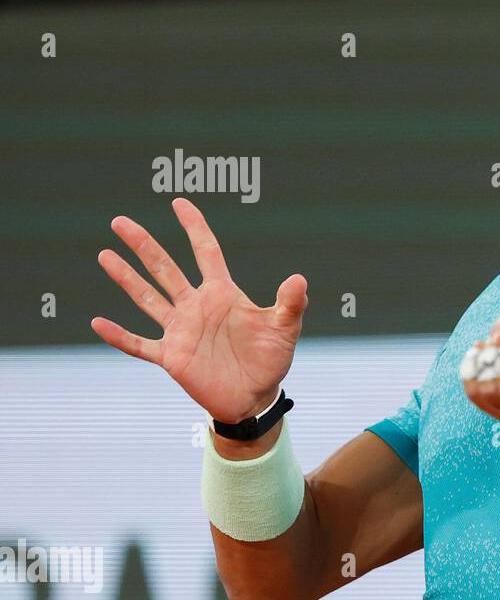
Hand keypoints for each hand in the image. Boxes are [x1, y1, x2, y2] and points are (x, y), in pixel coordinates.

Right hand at [91, 198, 307, 424]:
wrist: (255, 397)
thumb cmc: (270, 359)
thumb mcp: (285, 329)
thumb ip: (291, 304)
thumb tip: (299, 279)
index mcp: (222, 294)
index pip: (206, 252)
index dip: (194, 227)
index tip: (179, 203)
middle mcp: (196, 306)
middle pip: (165, 268)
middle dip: (144, 245)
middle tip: (120, 222)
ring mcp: (180, 330)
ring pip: (148, 298)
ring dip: (126, 278)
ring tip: (105, 254)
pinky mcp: (171, 356)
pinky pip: (140, 344)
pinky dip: (120, 336)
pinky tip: (98, 323)